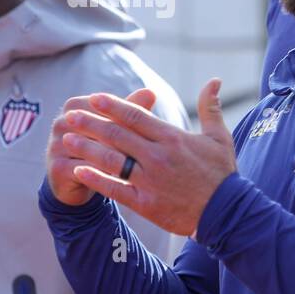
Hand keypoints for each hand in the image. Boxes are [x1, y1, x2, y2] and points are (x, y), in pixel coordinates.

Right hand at [47, 87, 156, 204]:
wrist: (77, 181)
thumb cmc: (100, 148)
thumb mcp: (114, 129)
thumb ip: (129, 111)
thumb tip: (150, 92)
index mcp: (74, 106)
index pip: (104, 109)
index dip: (128, 120)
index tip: (151, 131)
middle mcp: (61, 122)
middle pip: (97, 128)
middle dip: (123, 139)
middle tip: (149, 149)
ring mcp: (56, 144)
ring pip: (92, 149)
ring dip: (115, 157)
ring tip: (138, 165)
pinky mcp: (56, 167)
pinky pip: (85, 169)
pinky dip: (104, 174)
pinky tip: (123, 180)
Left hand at [62, 78, 236, 235]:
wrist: (227, 214)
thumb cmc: (222, 174)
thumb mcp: (220, 137)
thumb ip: (210, 107)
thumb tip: (214, 79)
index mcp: (172, 137)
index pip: (135, 116)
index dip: (112, 105)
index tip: (93, 98)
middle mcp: (158, 156)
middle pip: (117, 134)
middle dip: (91, 122)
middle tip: (70, 114)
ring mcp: (150, 180)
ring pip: (111, 159)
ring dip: (87, 147)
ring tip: (67, 138)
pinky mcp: (146, 204)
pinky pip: (115, 189)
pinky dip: (95, 179)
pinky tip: (78, 170)